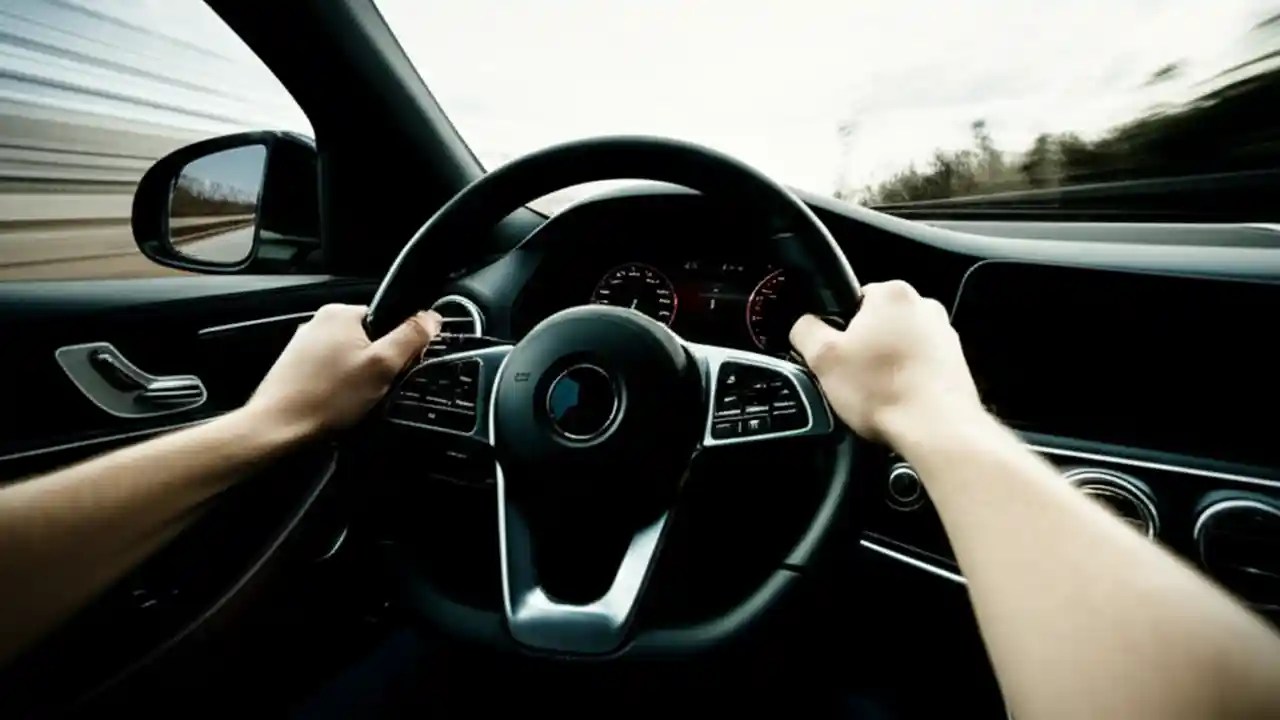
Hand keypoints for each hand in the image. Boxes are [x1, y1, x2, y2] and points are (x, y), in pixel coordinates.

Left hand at [246, 304, 440, 435]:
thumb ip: (411, 337)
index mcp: (340, 312)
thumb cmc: (329, 396)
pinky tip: (335, 403)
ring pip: (348, 357)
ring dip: (357, 377)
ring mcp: (303, 344)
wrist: (277, 427)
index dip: (398, 346)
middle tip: (375, 389)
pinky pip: (329, 371)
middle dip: (376, 365)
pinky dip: (337, 386)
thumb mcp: (382, 366)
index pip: (387, 319)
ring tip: (352, 400)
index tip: (395, 370)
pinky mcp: (294, 366)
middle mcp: (319, 321)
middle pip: (368, 339)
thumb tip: (432, 317)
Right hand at [789, 281, 982, 442]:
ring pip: (899, 345)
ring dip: (886, 365)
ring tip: (878, 393)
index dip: (837, 330)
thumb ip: (805, 331)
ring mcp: (945, 334)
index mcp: (892, 293)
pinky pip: (919, 365)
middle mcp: (925, 306)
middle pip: (877, 323)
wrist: (937, 430)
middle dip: (864, 348)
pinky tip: (899, 400)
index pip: (852, 299)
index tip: (837, 356)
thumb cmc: (884, 391)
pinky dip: (907, 379)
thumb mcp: (824, 359)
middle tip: (853, 378)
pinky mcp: (956, 362)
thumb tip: (804, 324)